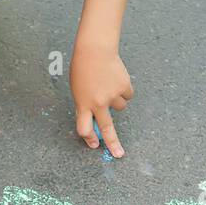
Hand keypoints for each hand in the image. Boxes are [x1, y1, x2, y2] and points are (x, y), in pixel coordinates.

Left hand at [70, 40, 133, 158]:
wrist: (95, 50)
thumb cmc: (83, 68)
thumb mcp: (78, 89)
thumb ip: (86, 104)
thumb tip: (98, 120)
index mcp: (83, 103)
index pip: (84, 128)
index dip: (89, 138)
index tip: (94, 145)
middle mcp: (98, 102)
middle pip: (106, 128)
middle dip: (113, 143)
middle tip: (119, 154)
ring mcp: (112, 95)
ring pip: (120, 108)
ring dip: (116, 101)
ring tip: (108, 86)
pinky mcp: (124, 87)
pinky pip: (127, 95)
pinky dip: (124, 91)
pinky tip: (116, 80)